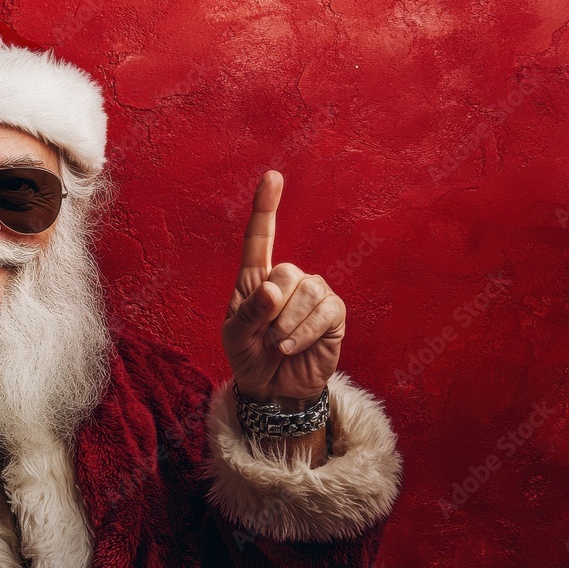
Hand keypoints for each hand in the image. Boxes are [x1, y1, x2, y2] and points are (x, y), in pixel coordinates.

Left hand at [222, 170, 345, 411]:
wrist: (274, 391)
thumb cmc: (249, 358)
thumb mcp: (235, 338)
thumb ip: (248, 313)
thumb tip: (273, 289)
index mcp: (256, 278)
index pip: (261, 237)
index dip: (266, 206)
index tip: (273, 176)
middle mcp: (287, 280)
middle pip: (286, 271)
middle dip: (273, 310)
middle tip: (267, 337)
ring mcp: (313, 295)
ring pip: (308, 290)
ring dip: (289, 325)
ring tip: (279, 345)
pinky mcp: (333, 314)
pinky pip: (325, 311)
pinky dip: (305, 333)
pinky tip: (293, 348)